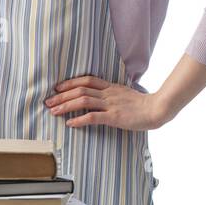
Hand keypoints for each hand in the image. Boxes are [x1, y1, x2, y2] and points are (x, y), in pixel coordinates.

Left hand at [45, 76, 168, 130]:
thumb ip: (111, 93)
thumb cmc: (142, 104)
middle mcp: (108, 93)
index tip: (57, 87)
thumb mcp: (124, 93)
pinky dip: (79, 119)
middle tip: (48, 101)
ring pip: (83, 100)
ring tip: (53, 111)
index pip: (86, 80)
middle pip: (80, 89)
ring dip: (66, 106)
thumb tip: (98, 96)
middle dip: (62, 95)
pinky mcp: (114, 117)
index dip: (70, 83)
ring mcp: (110, 104)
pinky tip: (70, 123)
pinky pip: (93, 117)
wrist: (157, 109)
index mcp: (110, 87)